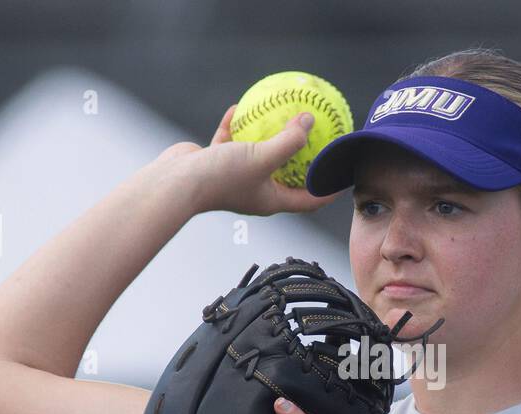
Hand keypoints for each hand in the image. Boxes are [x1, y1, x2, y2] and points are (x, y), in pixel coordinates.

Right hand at [161, 105, 342, 216]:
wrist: (176, 183)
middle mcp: (255, 190)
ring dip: (268, 137)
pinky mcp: (215, 163)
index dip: (329, 190)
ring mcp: (234, 177)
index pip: (309, 200)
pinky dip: (235, 126)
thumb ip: (290, 141)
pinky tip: (239, 106)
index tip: (344, 177)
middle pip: (287, 176)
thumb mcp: (263, 157)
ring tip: (281, 116)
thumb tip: (309, 119)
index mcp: (271, 199)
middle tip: (319, 140)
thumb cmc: (222, 177)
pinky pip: (229, 141)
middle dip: (303, 160)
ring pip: (257, 154)